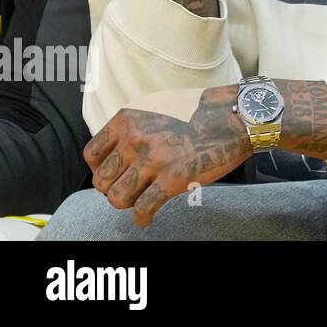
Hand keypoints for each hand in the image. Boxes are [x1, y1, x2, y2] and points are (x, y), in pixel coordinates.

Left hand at [83, 85, 251, 227]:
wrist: (235, 115)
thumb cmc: (200, 110)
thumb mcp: (156, 106)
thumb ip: (133, 126)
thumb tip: (117, 150)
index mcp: (127, 120)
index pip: (91, 154)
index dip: (99, 169)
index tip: (112, 174)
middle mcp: (134, 139)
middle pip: (101, 180)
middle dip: (112, 188)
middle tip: (128, 189)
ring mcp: (153, 160)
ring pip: (117, 198)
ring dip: (127, 203)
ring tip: (139, 201)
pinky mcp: (173, 179)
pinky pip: (143, 209)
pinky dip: (142, 219)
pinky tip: (147, 220)